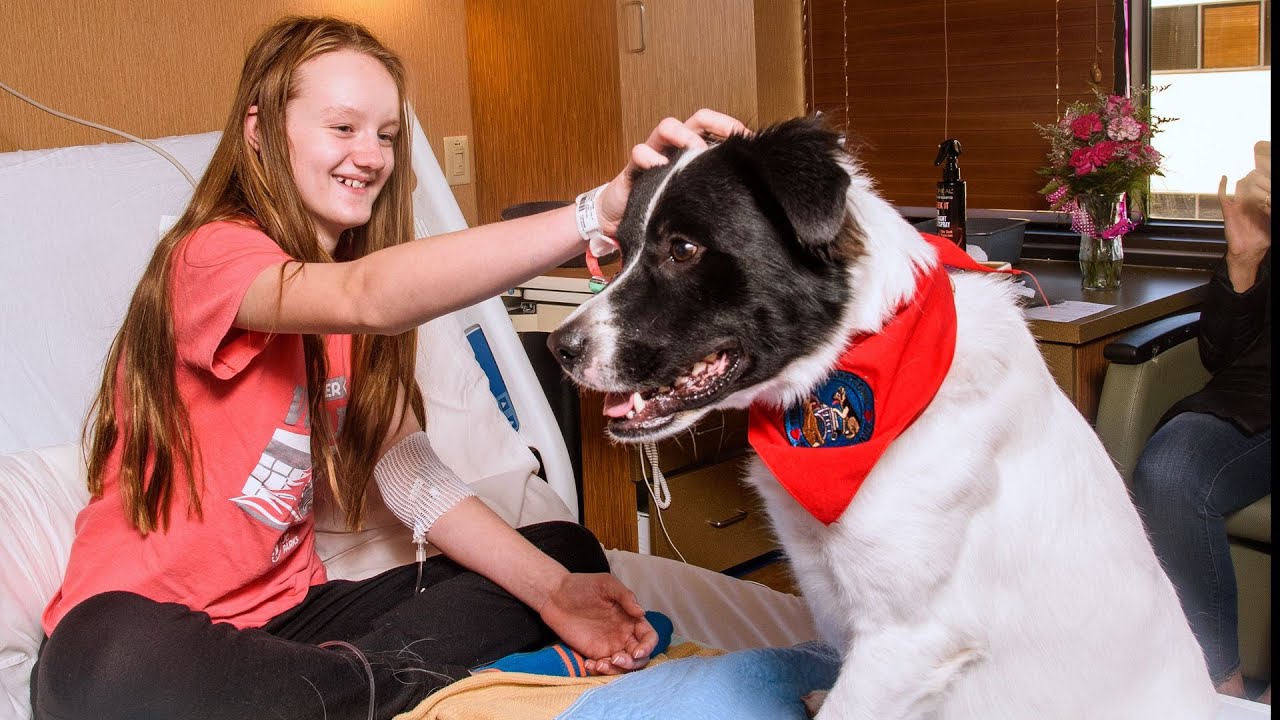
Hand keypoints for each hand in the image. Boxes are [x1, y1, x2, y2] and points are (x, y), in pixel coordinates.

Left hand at [537, 572, 657, 675]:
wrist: (555, 595)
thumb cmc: (583, 585)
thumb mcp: (606, 584)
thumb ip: (626, 597)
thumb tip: (642, 613)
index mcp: (631, 619)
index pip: (649, 637)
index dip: (648, 647)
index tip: (637, 652)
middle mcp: (623, 634)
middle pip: (640, 657)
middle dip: (632, 664)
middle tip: (616, 659)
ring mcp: (609, 645)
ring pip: (623, 666)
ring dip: (616, 670)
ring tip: (599, 665)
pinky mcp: (594, 652)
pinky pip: (604, 667)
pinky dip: (600, 671)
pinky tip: (589, 664)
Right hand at [595, 109, 748, 237]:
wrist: (628, 220)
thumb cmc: (667, 205)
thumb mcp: (695, 194)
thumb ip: (714, 187)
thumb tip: (748, 193)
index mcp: (695, 149)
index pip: (717, 128)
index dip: (732, 129)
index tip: (748, 142)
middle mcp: (677, 145)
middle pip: (697, 119)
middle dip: (714, 123)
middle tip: (725, 142)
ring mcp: (655, 153)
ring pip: (667, 127)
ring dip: (683, 134)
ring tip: (693, 149)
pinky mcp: (634, 168)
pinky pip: (639, 152)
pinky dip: (649, 156)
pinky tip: (659, 166)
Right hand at [1218, 164, 1270, 292]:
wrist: (1247, 253)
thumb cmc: (1260, 242)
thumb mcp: (1272, 224)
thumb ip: (1272, 213)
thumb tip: (1272, 201)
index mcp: (1261, 206)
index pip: (1262, 189)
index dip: (1265, 182)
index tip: (1267, 174)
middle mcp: (1250, 205)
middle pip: (1252, 185)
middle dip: (1257, 178)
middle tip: (1261, 167)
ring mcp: (1239, 207)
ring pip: (1240, 187)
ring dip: (1245, 180)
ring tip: (1251, 173)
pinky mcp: (1229, 211)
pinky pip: (1223, 196)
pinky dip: (1222, 186)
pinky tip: (1225, 177)